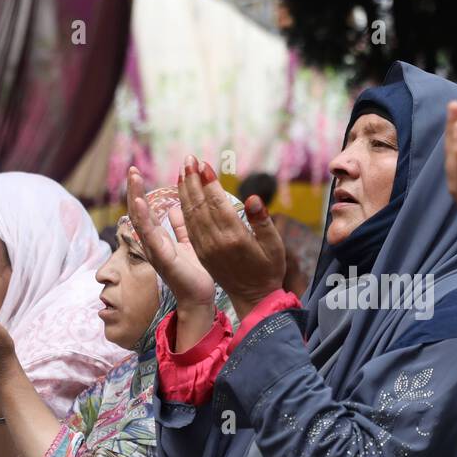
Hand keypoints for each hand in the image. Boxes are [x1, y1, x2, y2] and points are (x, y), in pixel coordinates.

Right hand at [125, 165, 213, 307]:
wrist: (199, 298)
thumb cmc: (194, 273)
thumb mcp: (188, 243)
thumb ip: (180, 227)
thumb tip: (173, 208)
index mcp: (159, 239)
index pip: (146, 211)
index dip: (140, 192)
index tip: (136, 172)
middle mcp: (153, 244)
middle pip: (139, 213)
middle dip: (134, 191)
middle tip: (132, 169)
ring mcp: (155, 252)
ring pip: (141, 222)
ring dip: (136, 199)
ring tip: (134, 179)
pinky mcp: (163, 259)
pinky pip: (152, 237)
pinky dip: (145, 220)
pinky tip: (141, 203)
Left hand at [177, 155, 284, 319]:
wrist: (254, 297)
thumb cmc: (269, 269)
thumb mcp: (274, 246)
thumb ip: (263, 222)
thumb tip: (252, 198)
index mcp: (235, 239)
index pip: (218, 205)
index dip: (209, 184)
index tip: (204, 165)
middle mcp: (216, 242)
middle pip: (200, 206)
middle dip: (193, 181)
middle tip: (190, 159)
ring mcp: (205, 248)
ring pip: (190, 215)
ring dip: (185, 190)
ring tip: (184, 170)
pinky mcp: (201, 252)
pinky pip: (189, 226)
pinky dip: (184, 207)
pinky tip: (182, 193)